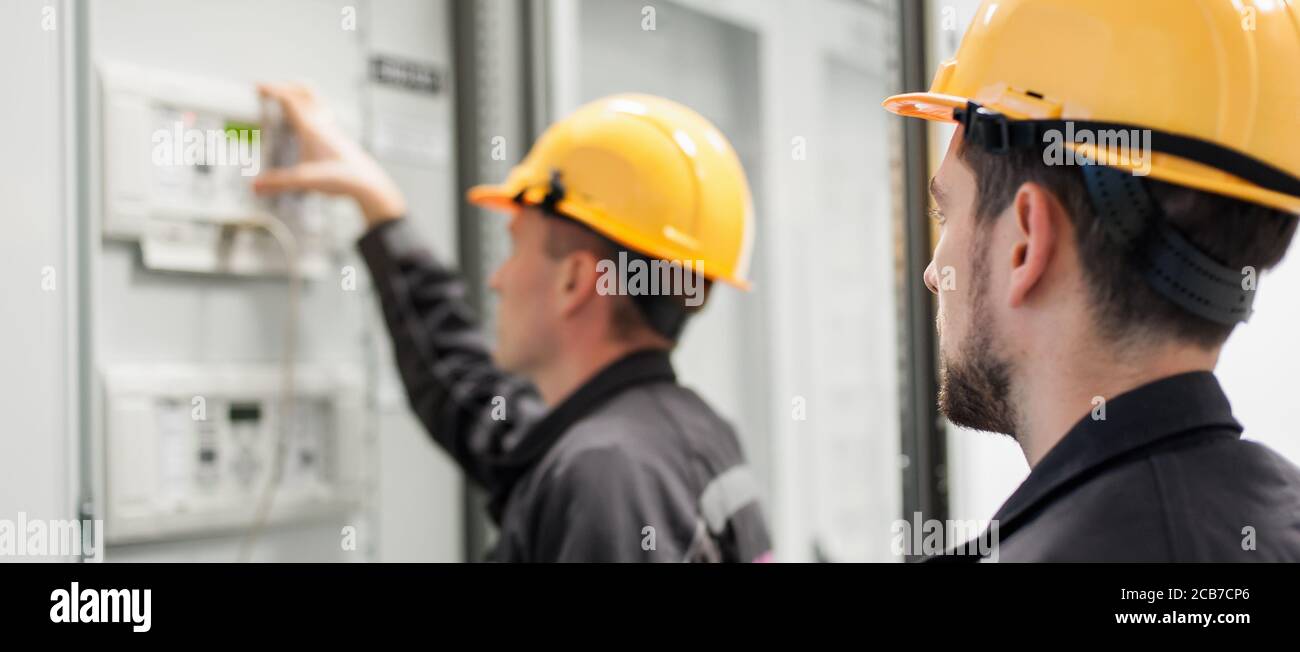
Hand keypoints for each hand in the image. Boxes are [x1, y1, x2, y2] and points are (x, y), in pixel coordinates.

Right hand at [253, 82, 406, 226]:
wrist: (367, 183)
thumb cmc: (342, 178)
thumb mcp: (305, 180)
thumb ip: (279, 183)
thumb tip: (254, 186)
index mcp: (311, 128)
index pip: (289, 99)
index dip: (272, 89)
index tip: (258, 86)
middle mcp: (322, 123)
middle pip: (304, 92)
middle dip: (286, 86)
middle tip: (271, 90)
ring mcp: (331, 128)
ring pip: (315, 100)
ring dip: (300, 94)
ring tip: (288, 98)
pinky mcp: (338, 136)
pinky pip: (323, 113)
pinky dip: (311, 108)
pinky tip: (308, 122)